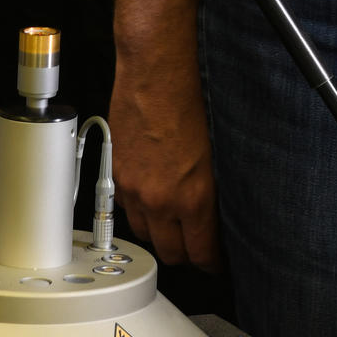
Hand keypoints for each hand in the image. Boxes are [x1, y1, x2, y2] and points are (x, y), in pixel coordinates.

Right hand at [108, 47, 220, 272]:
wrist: (156, 73)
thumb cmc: (189, 99)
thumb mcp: (217, 151)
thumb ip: (214, 189)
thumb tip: (219, 211)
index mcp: (193, 196)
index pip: (201, 252)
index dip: (212, 263)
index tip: (216, 261)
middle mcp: (162, 199)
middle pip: (172, 253)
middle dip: (187, 254)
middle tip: (197, 247)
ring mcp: (136, 190)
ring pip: (146, 235)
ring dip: (160, 236)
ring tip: (174, 227)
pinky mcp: (118, 177)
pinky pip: (127, 211)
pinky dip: (140, 213)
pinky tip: (151, 202)